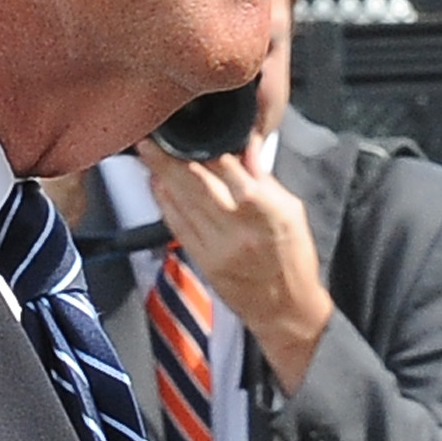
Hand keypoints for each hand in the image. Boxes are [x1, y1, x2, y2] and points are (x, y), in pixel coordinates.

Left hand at [131, 146, 330, 387]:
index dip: (208, 147)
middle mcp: (238, 227)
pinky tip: (156, 185)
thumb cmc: (294, 258)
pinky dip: (164, 203)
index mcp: (266, 210)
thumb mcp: (292, 212)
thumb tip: (245, 149)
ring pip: (183, 203)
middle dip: (169, 158)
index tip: (192, 130)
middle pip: (197, 184)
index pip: (230, 169)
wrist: (286, 310)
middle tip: (150, 137)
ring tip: (147, 154)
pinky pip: (177, 226)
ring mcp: (217, 246)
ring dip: (161, 176)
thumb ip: (265, 180)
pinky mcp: (203, 261)